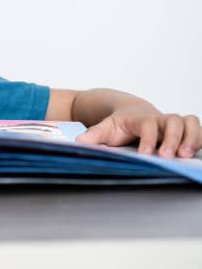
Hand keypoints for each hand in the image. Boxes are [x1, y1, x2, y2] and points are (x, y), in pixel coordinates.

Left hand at [76, 108, 201, 157]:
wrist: (132, 113)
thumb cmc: (120, 124)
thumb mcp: (105, 128)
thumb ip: (94, 134)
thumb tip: (79, 141)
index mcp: (139, 118)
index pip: (147, 125)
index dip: (148, 138)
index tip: (145, 153)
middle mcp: (159, 118)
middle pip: (173, 121)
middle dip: (172, 138)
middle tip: (167, 156)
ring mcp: (172, 123)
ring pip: (189, 122)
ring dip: (191, 137)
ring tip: (185, 155)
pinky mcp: (183, 129)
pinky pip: (197, 129)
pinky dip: (199, 138)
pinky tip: (196, 153)